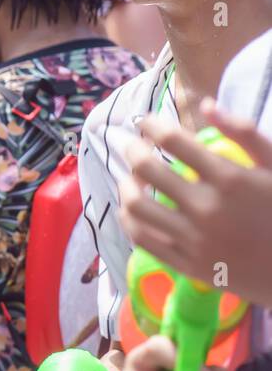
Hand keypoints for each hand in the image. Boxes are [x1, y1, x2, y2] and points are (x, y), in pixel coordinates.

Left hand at [120, 102, 271, 307]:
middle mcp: (207, 208)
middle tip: (131, 145)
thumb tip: (206, 105)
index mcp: (230, 179)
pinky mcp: (187, 265)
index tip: (147, 121)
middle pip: (146, 168)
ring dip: (126, 184)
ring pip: (136, 205)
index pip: (173, 140)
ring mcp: (194, 239)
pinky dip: (129, 219)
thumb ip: (245, 133)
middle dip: (132, 149)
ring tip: (130, 178)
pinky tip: (132, 209)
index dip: (152, 124)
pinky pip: (142, 239)